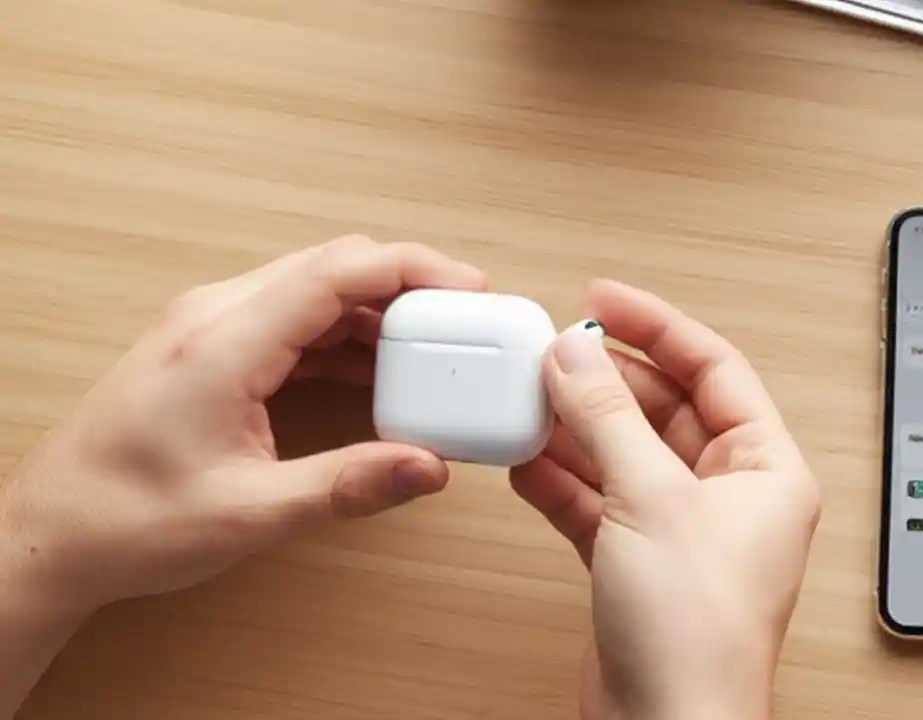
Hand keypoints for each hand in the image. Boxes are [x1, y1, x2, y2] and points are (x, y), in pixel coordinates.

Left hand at [0, 235, 484, 714]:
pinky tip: (382, 374)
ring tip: (438, 351)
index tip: (471, 286)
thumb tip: (428, 466)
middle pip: (335, 267)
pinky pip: (297, 321)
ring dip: (381, 314)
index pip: (337, 271)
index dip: (413, 268)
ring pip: (318, 291)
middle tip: (470, 319)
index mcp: (223, 342)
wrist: (52, 533)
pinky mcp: (216, 348)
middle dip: (410, 286)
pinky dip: (349, 339)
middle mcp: (217, 316)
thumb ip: (347, 484)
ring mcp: (213, 327)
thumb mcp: (250, 512)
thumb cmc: (128, 519)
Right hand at [510, 281, 820, 719]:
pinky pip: (596, 500)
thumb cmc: (696, 636)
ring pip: (623, 453)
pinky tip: (524, 460)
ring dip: (575, 427)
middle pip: (664, 408)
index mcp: (765, 469)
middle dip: (607, 379)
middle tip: (554, 351)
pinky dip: (560, 480)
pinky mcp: (636, 564)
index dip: (658, 326)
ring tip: (530, 396)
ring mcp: (680, 530)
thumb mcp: (649, 499)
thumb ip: (607, 418)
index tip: (605, 299)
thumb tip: (575, 352)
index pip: (714, 369)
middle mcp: (729, 496)